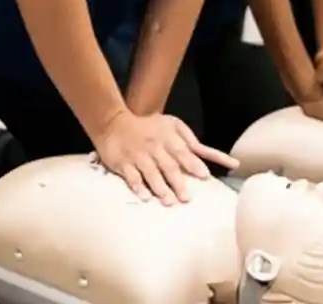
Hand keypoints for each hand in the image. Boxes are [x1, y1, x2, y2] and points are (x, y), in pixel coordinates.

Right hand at [92, 112, 237, 206]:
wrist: (113, 122)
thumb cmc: (148, 126)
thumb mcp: (171, 124)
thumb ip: (190, 139)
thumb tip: (208, 154)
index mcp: (167, 138)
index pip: (182, 152)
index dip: (193, 163)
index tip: (204, 176)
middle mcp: (153, 147)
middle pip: (168, 166)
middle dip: (178, 182)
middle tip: (186, 198)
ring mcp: (138, 156)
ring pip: (150, 173)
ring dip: (160, 188)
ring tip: (169, 201)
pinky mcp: (123, 163)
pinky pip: (131, 177)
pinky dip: (138, 187)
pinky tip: (145, 197)